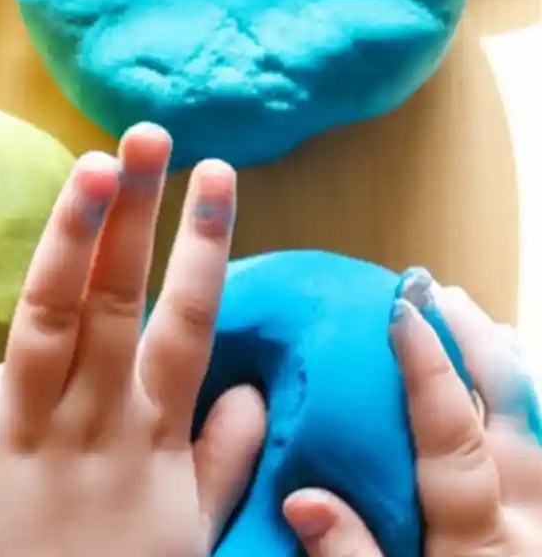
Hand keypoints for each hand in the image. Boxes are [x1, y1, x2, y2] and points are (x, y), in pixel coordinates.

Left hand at [0, 124, 265, 556]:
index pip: (187, 323)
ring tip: (92, 165)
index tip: (216, 174)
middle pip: (121, 302)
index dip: (204, 246)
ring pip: (52, 317)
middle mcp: (92, 420)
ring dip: (72, 236)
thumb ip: (221, 460)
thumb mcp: (183, 530)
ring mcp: (22, 429)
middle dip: (137, 214)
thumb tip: (256, 391)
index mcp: (149, 436)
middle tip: (148, 135)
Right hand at [283, 280, 541, 555]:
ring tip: (473, 317)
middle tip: (434, 290)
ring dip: (504, 364)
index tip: (399, 309)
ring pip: (535, 425)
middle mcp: (523, 522)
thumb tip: (303, 499)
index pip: (452, 436)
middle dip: (473, 343)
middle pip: (511, 414)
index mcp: (475, 542)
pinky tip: (507, 388)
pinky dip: (525, 405)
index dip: (427, 369)